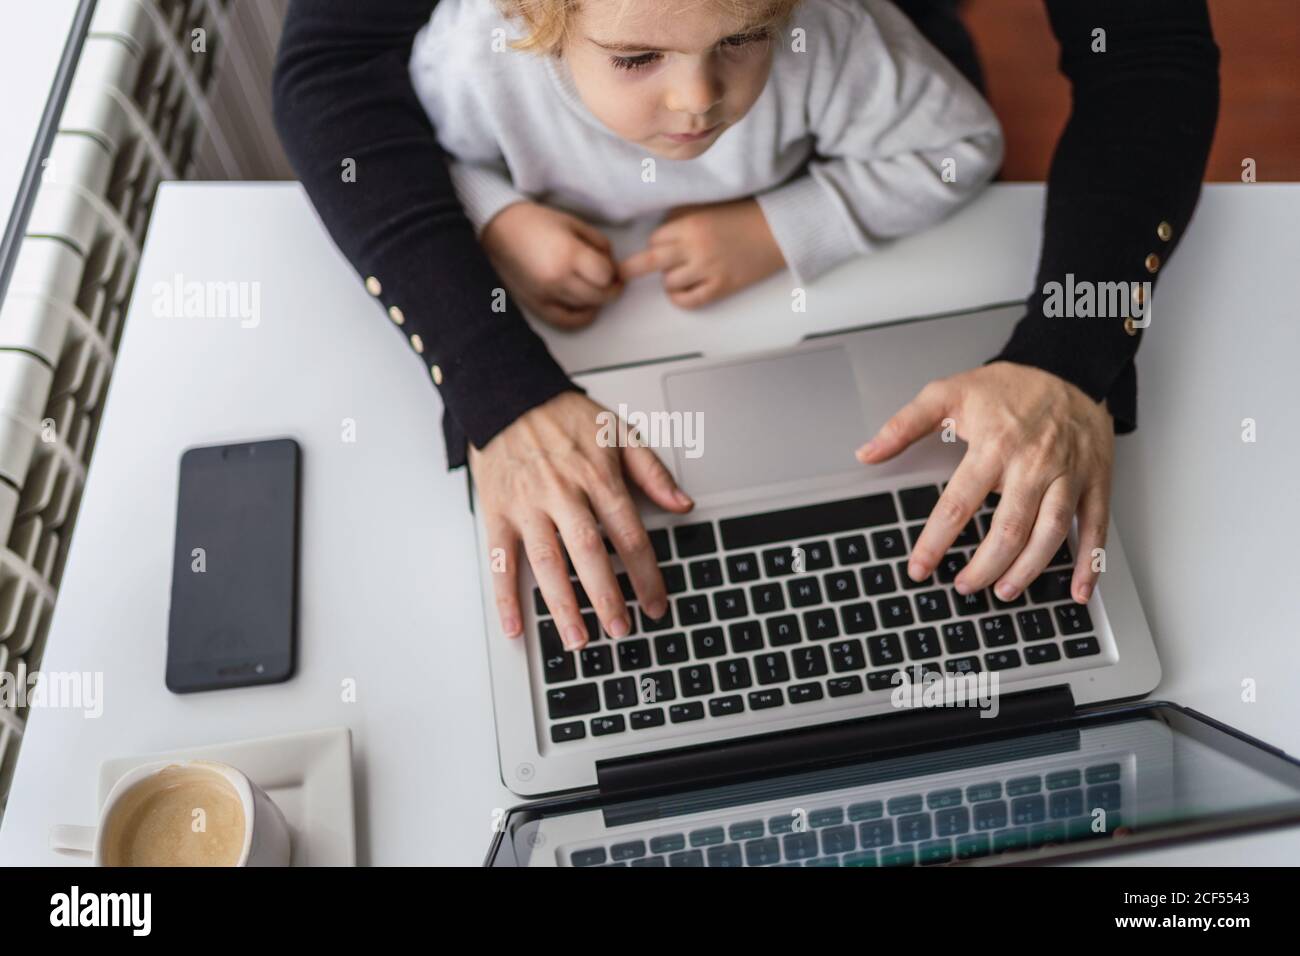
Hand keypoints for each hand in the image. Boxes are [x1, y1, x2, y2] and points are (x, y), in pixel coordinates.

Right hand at [468, 391, 694, 649]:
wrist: (507, 395)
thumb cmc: (563, 416)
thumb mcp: (618, 431)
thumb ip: (652, 471)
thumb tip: (683, 504)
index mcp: (597, 476)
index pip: (629, 534)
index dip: (646, 574)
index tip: (656, 604)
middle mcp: (561, 493)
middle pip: (587, 552)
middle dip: (606, 595)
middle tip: (621, 629)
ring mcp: (526, 505)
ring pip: (545, 562)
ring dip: (562, 605)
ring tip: (578, 639)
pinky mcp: (497, 513)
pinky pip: (499, 560)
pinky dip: (505, 597)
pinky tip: (516, 626)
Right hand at [480, 201, 622, 329]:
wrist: (499, 230)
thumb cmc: (536, 222)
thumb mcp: (574, 223)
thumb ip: (600, 245)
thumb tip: (614, 266)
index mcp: (568, 254)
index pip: (605, 275)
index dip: (614, 272)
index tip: (613, 268)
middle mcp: (557, 278)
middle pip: (600, 296)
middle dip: (611, 289)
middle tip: (613, 281)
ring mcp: (545, 294)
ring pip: (586, 308)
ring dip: (597, 300)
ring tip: (595, 286)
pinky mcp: (535, 305)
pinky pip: (566, 322)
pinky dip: (582, 317)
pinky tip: (586, 307)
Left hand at [619, 198, 785, 308]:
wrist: (779, 230)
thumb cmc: (746, 215)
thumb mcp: (709, 206)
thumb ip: (683, 217)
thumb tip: (660, 232)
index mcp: (691, 223)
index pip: (655, 239)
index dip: (654, 244)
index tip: (657, 248)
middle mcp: (695, 247)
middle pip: (650, 261)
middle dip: (632, 268)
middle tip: (620, 273)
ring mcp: (708, 269)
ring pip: (669, 282)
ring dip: (668, 280)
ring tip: (678, 274)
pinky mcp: (721, 287)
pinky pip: (688, 300)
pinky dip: (679, 298)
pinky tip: (681, 291)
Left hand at [857, 362, 1112, 604]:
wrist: (1069, 366)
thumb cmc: (1008, 386)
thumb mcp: (948, 393)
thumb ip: (904, 425)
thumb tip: (867, 452)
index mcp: (994, 446)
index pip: (958, 504)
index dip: (935, 542)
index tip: (919, 568)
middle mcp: (1033, 465)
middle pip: (1008, 529)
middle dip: (983, 566)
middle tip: (964, 586)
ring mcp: (1068, 476)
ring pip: (1050, 534)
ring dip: (1027, 570)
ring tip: (1003, 591)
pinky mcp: (1096, 482)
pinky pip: (1095, 528)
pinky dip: (1090, 564)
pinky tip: (1077, 590)